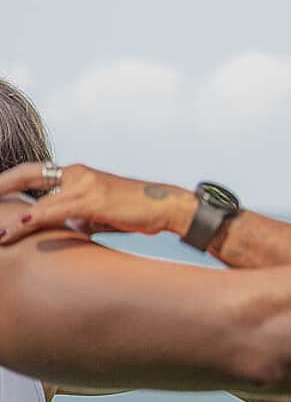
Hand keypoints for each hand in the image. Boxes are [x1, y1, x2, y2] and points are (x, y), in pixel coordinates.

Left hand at [0, 163, 195, 243]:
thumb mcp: (98, 213)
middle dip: (1, 184)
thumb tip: (62, 228)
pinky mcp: (92, 200)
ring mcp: (84, 185)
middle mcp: (77, 173)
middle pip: (27, 173)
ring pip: (37, 198)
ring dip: (12, 216)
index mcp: (77, 175)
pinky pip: (54, 210)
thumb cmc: (135, 211)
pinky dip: (33, 219)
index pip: (34, 172)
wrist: (165, 207)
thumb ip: (76, 216)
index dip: (9, 180)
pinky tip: (15, 227)